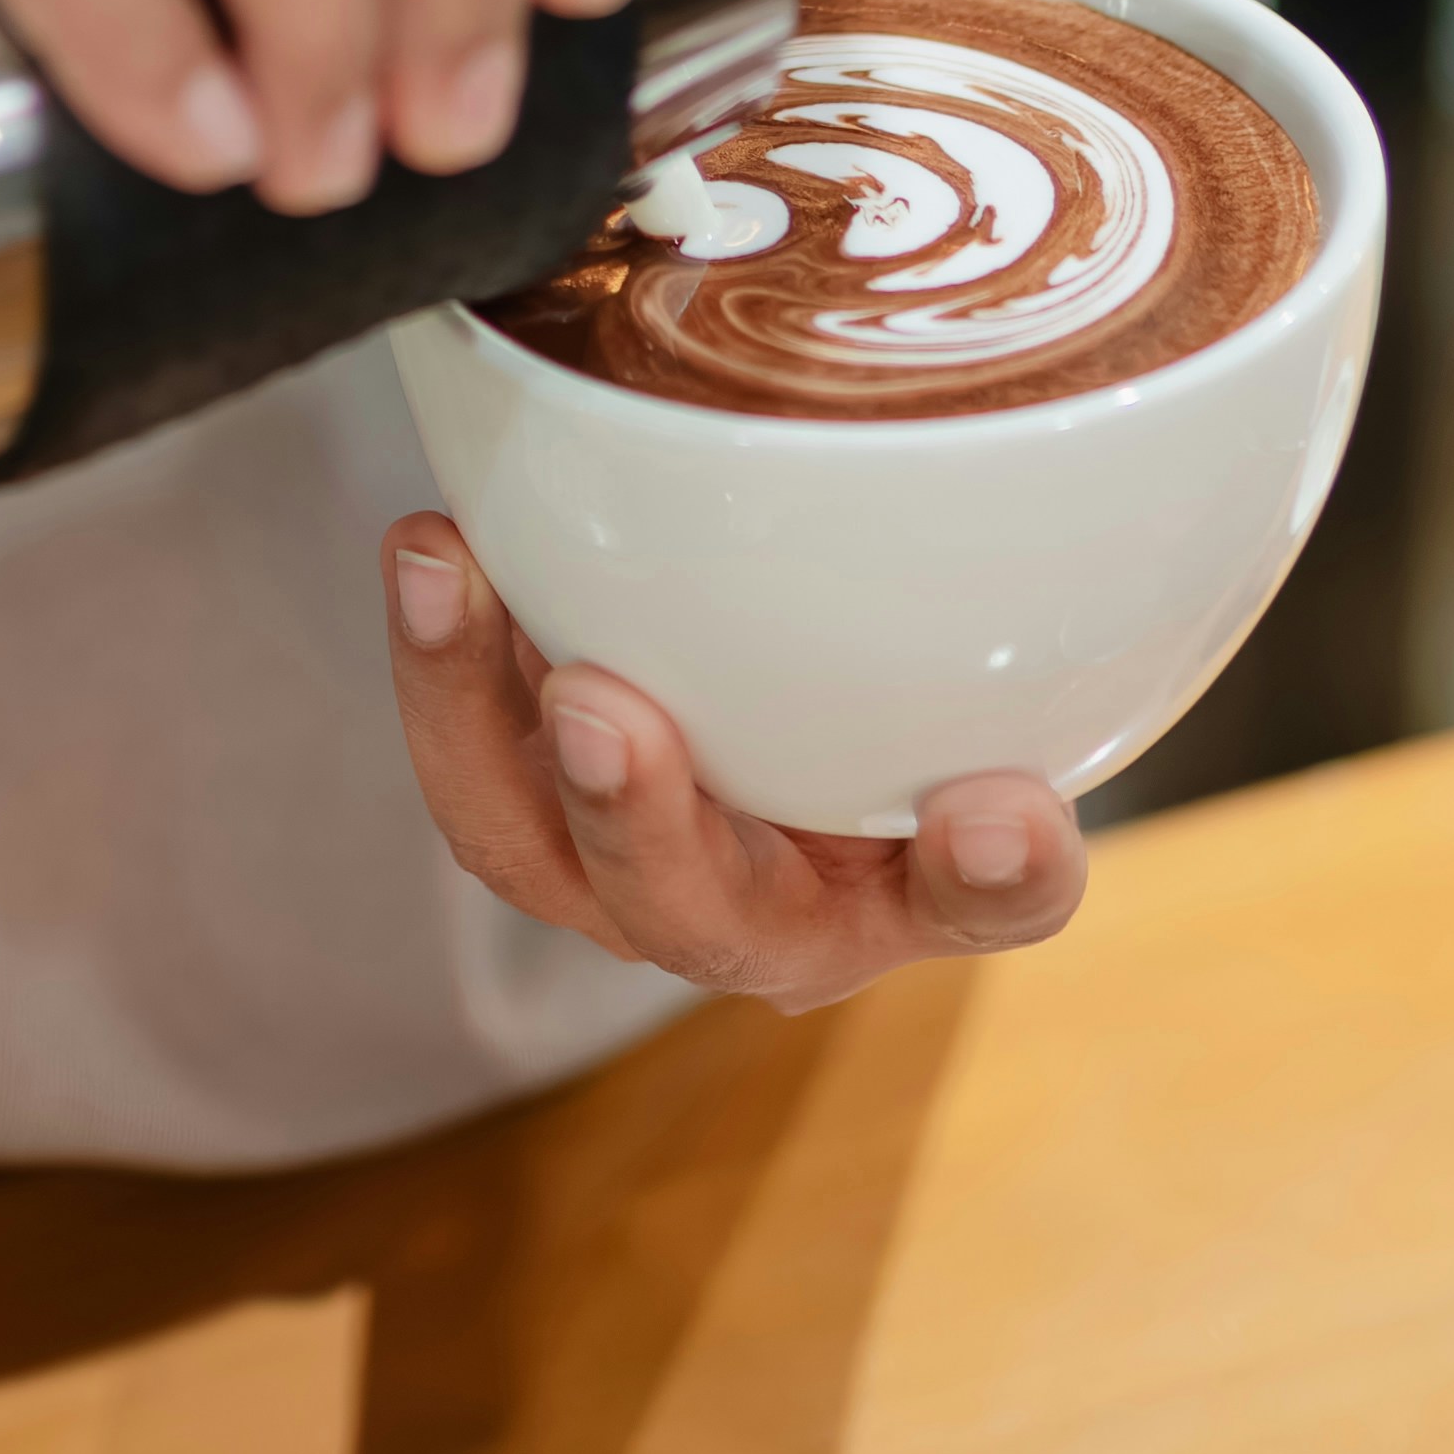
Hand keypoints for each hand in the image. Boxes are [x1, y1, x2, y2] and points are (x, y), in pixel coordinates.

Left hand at [381, 519, 1084, 1007]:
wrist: (778, 671)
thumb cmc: (892, 720)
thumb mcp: (994, 739)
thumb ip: (1016, 800)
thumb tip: (1012, 814)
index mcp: (877, 905)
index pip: (941, 913)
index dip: (971, 881)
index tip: (992, 811)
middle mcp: (723, 904)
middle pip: (669, 907)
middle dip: (629, 819)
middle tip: (602, 704)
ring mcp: (601, 844)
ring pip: (514, 828)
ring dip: (461, 703)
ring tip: (440, 564)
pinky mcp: (518, 756)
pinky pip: (464, 729)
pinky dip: (440, 641)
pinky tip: (437, 540)